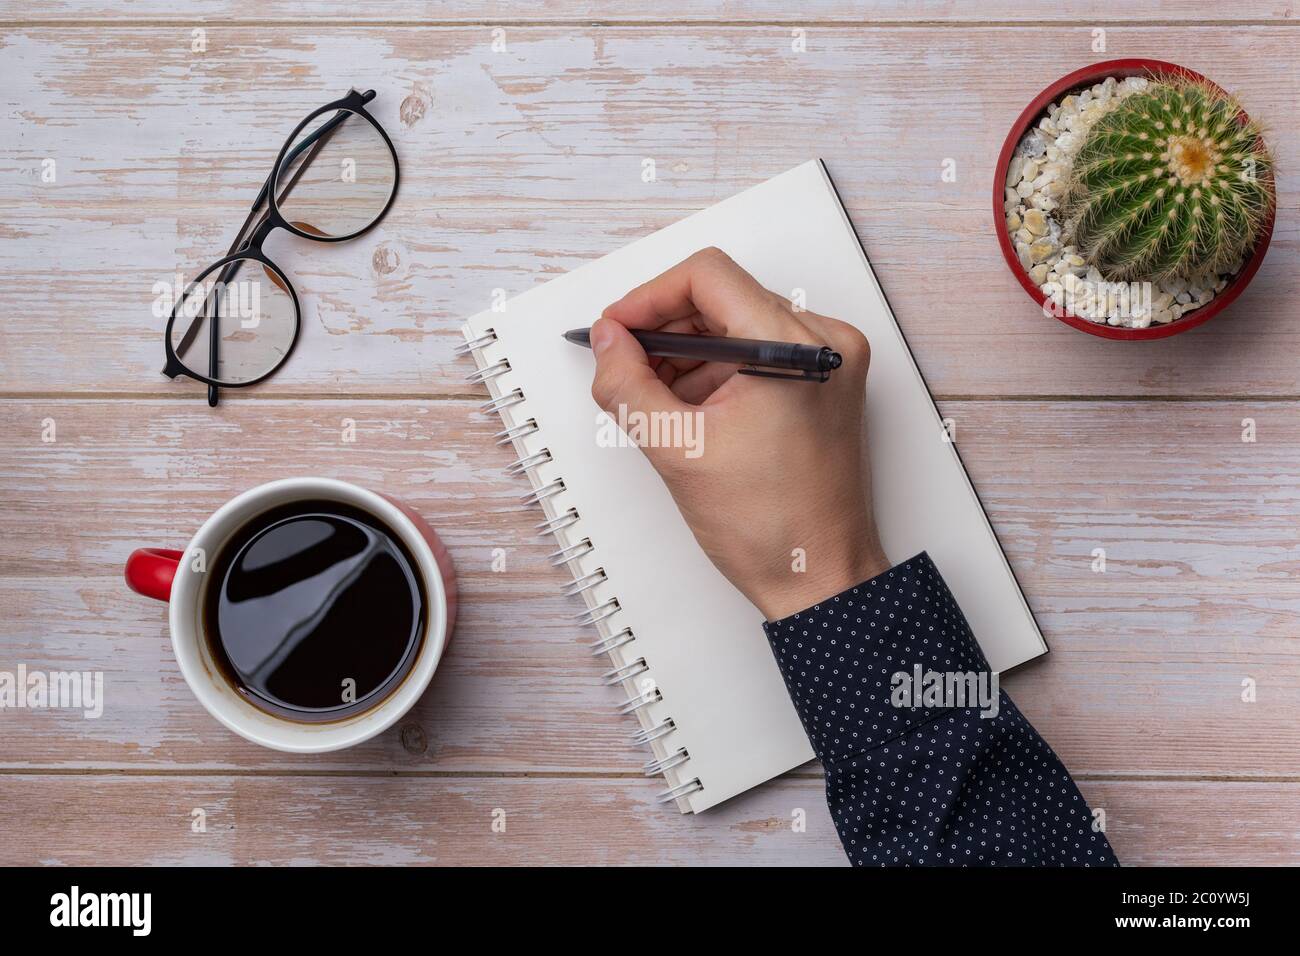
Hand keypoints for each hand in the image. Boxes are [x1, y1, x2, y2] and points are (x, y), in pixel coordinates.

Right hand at [590, 247, 888, 620]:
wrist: (821, 579)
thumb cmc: (772, 530)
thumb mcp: (677, 450)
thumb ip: (628, 384)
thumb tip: (607, 341)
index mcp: (797, 349)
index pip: (708, 277)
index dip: (649, 298)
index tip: (616, 329)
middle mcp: (825, 344)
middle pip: (723, 297)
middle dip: (665, 330)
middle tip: (625, 365)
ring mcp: (830, 364)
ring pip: (738, 325)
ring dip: (689, 354)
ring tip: (659, 400)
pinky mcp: (825, 385)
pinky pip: (760, 354)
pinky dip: (718, 372)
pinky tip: (692, 411)